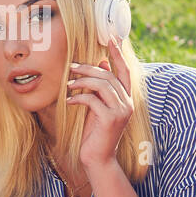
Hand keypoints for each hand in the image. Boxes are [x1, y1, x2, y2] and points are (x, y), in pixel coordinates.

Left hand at [66, 36, 133, 172]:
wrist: (98, 159)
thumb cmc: (95, 133)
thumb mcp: (98, 106)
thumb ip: (102, 88)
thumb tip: (101, 64)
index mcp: (126, 98)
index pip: (124, 70)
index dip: (118, 53)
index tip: (112, 37)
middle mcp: (127, 103)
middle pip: (109, 76)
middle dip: (89, 68)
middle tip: (71, 66)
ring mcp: (121, 111)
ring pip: (102, 85)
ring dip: (82, 81)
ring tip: (68, 84)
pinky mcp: (110, 120)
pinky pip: (92, 101)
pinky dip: (78, 98)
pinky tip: (69, 102)